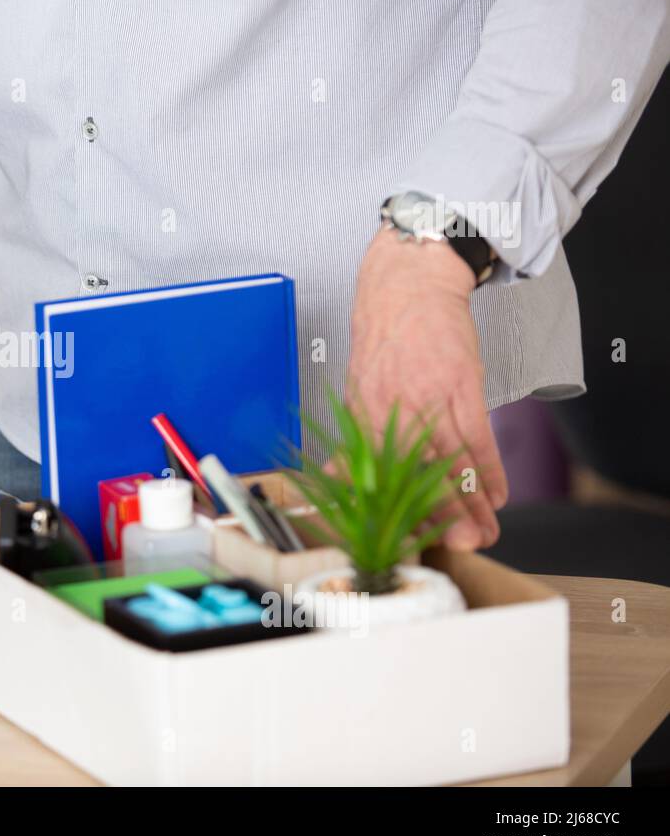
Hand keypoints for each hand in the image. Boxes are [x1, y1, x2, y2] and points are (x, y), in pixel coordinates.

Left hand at [345, 226, 507, 550]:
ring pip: (453, 464)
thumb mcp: (358, 389)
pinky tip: (498, 496)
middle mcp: (392, 413)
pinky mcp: (460, 387)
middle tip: (459, 547)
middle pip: (417, 476)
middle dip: (441, 517)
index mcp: (363, 418)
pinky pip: (478, 439)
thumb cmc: (385, 341)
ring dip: (474, 504)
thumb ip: (358, 433)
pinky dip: (492, 471)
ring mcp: (429, 401)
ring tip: (486, 533)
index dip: (393, 511)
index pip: (376, 476)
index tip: (409, 541)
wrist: (406, 288)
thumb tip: (337, 477)